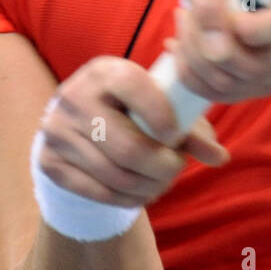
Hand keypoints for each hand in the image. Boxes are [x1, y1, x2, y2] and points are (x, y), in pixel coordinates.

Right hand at [37, 56, 228, 208]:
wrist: (74, 124)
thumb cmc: (130, 109)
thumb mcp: (156, 105)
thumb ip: (190, 126)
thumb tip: (220, 157)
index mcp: (104, 71)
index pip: (134, 87)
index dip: (162, 116)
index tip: (176, 136)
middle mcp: (75, 97)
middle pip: (129, 147)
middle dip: (162, 166)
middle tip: (176, 167)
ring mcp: (57, 131)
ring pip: (116, 175)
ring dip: (149, 186)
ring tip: (163, 181)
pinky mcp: (50, 162)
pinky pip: (98, 192)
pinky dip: (127, 198)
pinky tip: (141, 191)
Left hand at [165, 0, 270, 103]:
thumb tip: (214, 46)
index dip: (245, 27)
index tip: (212, 8)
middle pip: (255, 66)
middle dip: (205, 44)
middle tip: (183, 13)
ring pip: (232, 83)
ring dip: (193, 56)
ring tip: (182, 23)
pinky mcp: (261, 84)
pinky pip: (222, 94)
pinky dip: (192, 73)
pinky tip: (181, 45)